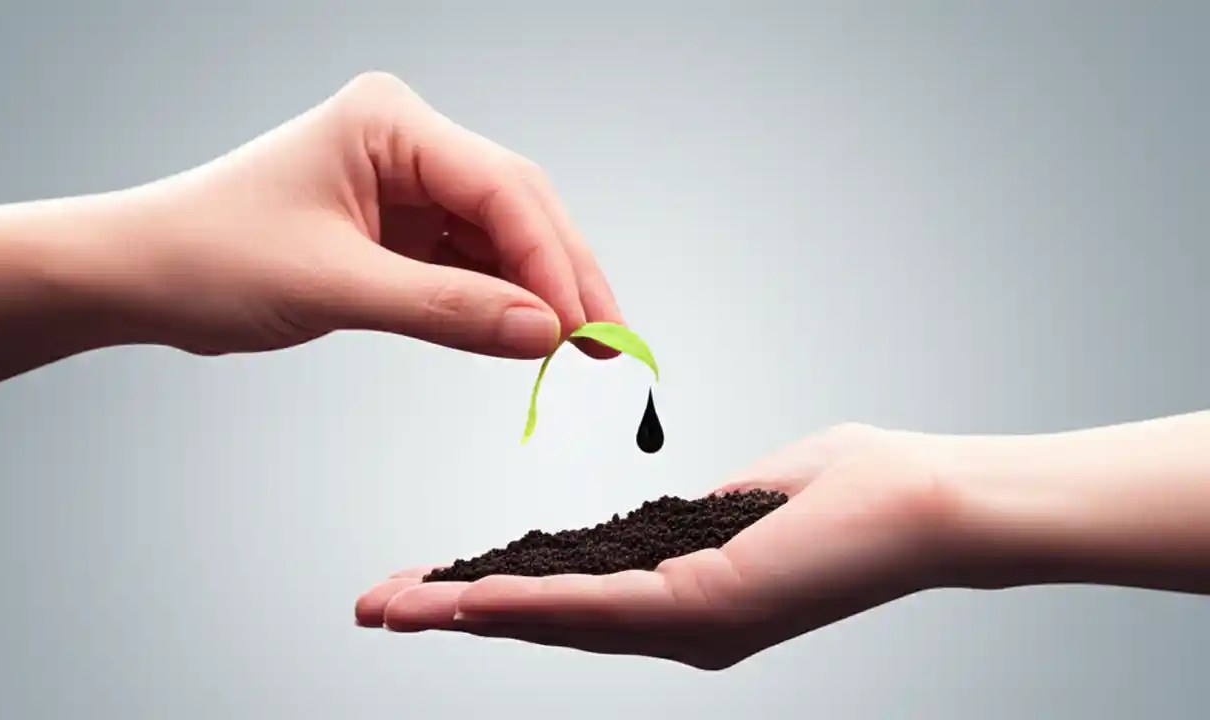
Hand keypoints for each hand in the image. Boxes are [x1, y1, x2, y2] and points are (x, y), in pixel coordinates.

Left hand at [114, 71, 620, 357]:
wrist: (140, 275)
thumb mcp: (336, 286)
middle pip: (516, 206)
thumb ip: (446, 310)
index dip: (550, 261)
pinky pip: (467, 263)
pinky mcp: (398, 226)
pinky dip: (498, 301)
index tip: (580, 327)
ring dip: (538, 292)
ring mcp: (405, 184)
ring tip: (585, 348)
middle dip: (562, 275)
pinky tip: (529, 335)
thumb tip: (545, 333)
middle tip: (610, 341)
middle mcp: (405, 142)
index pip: (499, 187)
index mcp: (388, 121)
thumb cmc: (209, 256)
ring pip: (500, 237)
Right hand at [354, 423, 964, 669]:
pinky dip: (532, 603)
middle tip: (374, 610)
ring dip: (468, 614)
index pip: (565, 597)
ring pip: (555, 620)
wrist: (928, 504)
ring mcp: (689, 625)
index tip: (426, 587)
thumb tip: (655, 520)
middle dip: (452, 615)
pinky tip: (477, 599)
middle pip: (542, 620)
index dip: (489, 594)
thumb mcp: (741, 501)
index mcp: (681, 599)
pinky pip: (602, 606)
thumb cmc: (851, 492)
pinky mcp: (709, 607)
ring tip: (396, 609)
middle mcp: (676, 627)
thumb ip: (688, 519)